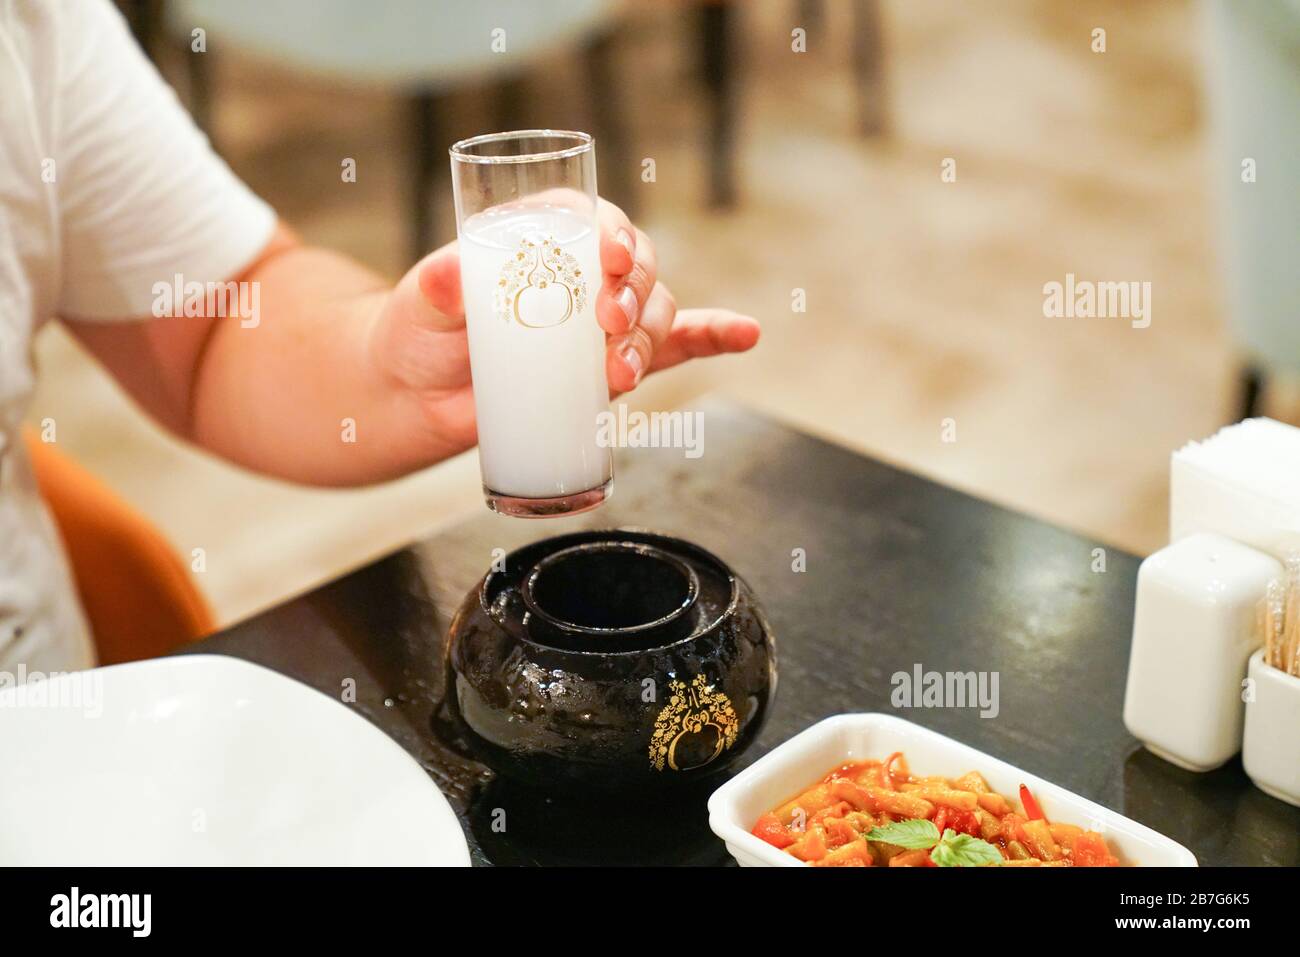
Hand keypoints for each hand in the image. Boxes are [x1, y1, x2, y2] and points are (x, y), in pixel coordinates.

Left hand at [369, 198, 760, 457]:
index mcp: (541, 234)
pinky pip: (675, 347)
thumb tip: (449, 273)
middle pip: (635, 268)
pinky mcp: (612, 365)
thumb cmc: (415, 337)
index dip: (612, 233)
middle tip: (607, 327)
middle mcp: (581, 271)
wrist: (417, 398)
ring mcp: (602, 321)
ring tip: (619, 374)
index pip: (591, 218)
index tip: (610, 260)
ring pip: (654, 315)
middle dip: (634, 295)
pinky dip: (711, 338)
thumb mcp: (418, 307)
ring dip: (650, 339)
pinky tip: (745, 335)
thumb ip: (435, 287)